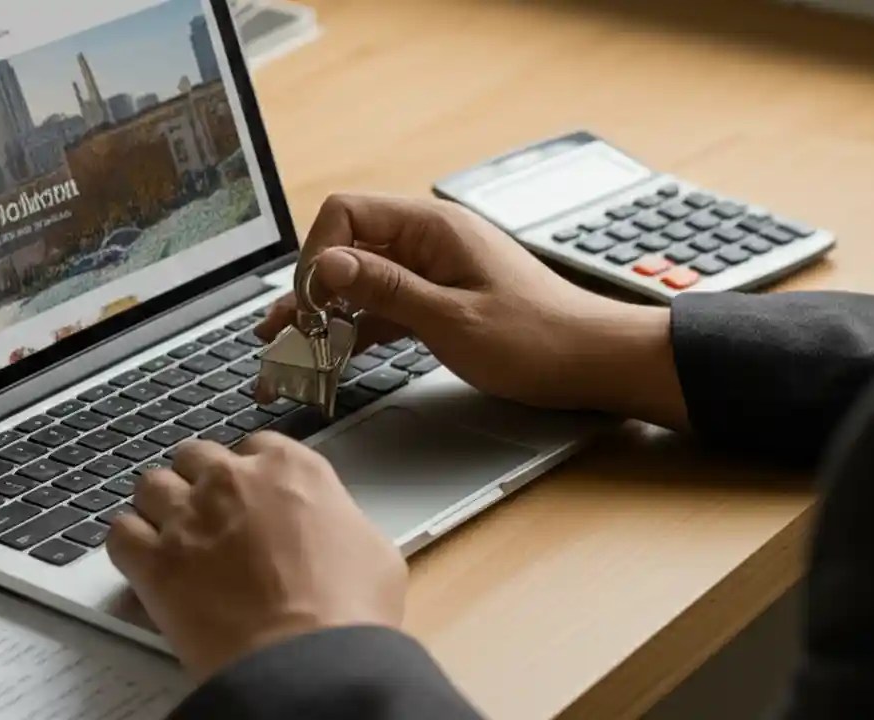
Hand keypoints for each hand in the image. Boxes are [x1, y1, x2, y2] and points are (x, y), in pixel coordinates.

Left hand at [107, 433, 406, 680]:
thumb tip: (335, 533)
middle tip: (209, 516)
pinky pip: (120, 532)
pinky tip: (144, 561)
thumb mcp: (373, 549)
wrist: (309, 661)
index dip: (249, 473)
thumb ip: (341, 522)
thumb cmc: (349, 612)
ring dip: (159, 507)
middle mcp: (234, 480)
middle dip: (200, 483)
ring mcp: (189, 516)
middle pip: (196, 456)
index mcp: (292, 468)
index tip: (250, 495)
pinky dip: (129, 544)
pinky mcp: (154, 560)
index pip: (256, 446)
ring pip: (152, 486)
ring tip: (171, 536)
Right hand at [256, 194, 686, 428]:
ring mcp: (430, 271)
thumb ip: (385, 289)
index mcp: (431, 228)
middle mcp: (426, 241)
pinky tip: (331, 354)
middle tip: (281, 335)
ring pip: (358, 283)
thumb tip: (326, 266)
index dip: (317, 256)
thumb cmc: (538, 339)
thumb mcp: (452, 319)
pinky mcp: (436, 301)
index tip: (310, 304)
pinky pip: (382, 307)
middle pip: (345, 250)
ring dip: (323, 315)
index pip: (345, 214)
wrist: (592, 363)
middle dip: (307, 291)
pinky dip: (354, 329)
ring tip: (288, 349)